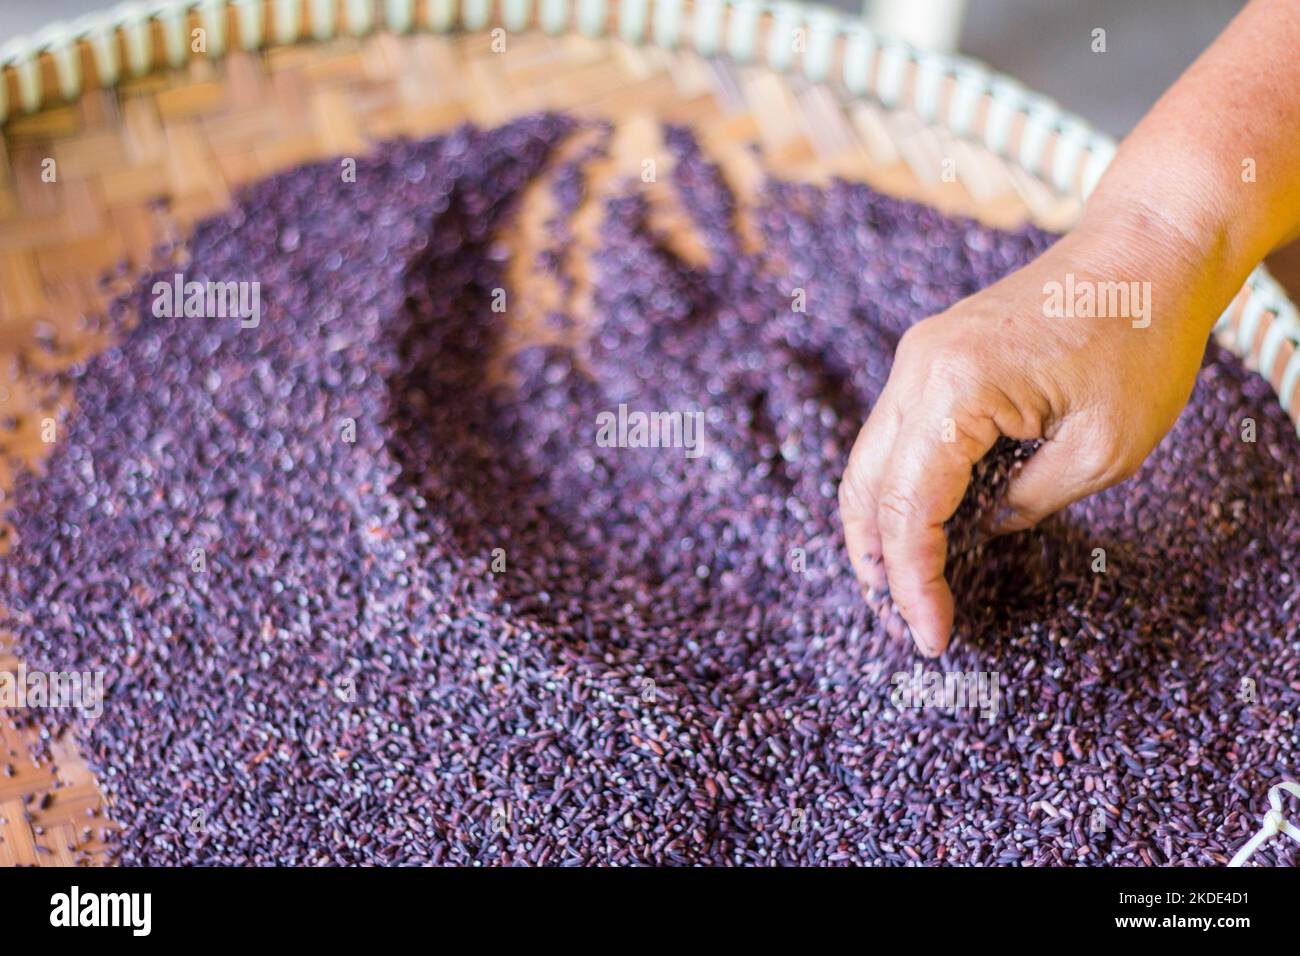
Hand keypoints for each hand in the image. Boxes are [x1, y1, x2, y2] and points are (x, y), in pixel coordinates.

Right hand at [838, 211, 1220, 656]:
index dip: (913, 582)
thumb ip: (1028, 504)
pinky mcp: (934, 355)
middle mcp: (918, 369)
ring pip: (869, 461)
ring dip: (877, 527)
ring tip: (897, 587)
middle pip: (866, 487)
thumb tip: (982, 532)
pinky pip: (896, 435)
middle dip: (877, 564)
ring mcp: (919, 357)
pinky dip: (896, 488)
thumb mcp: (1103, 449)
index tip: (931, 636)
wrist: (1148, 246)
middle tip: (901, 623)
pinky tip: (916, 526)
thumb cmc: (1141, 339)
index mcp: (955, 390)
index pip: (910, 509)